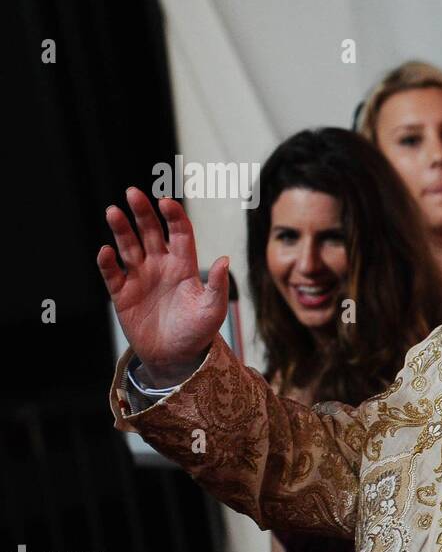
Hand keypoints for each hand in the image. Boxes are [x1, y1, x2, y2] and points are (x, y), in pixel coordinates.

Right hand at [97, 188, 229, 384]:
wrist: (176, 358)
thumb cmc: (198, 332)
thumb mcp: (213, 310)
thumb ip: (218, 285)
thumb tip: (226, 260)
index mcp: (184, 266)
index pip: (179, 233)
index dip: (173, 216)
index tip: (166, 202)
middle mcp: (161, 266)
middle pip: (150, 232)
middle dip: (142, 213)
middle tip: (133, 193)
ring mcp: (140, 278)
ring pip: (128, 246)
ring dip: (121, 230)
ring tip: (113, 211)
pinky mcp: (122, 294)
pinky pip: (112, 274)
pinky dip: (107, 262)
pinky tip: (106, 251)